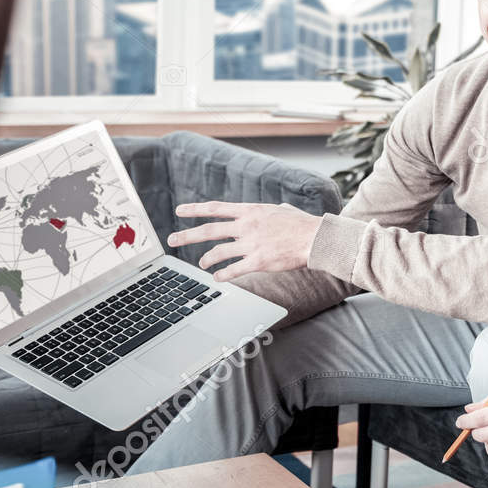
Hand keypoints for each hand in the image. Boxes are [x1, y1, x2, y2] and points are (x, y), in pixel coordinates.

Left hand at [167, 200, 321, 279]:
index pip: (215, 209)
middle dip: (187, 236)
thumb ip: (269, 211)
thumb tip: (271, 210)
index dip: (195, 210)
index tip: (180, 211)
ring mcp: (251, 244)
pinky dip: (222, 275)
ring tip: (201, 264)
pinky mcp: (258, 262)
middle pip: (209, 231)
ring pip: (218, 253)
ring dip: (206, 260)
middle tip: (172, 240)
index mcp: (250, 211)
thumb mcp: (280, 210)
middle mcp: (246, 226)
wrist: (315, 238)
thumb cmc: (302, 224)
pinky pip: (233, 270)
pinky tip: (218, 278)